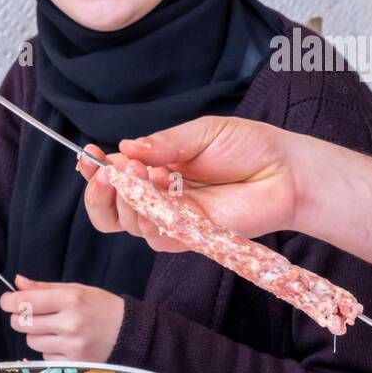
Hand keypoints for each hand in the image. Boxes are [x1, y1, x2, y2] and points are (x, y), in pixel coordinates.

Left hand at [0, 275, 124, 360]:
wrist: (131, 334)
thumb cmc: (102, 308)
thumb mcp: (78, 290)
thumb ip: (45, 288)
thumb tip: (17, 283)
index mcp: (71, 299)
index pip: (25, 302)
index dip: (9, 301)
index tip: (8, 301)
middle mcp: (70, 323)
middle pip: (22, 323)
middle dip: (20, 318)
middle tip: (29, 315)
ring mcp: (72, 346)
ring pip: (31, 341)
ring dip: (36, 335)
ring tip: (55, 329)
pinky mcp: (74, 363)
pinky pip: (45, 357)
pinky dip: (49, 350)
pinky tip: (64, 343)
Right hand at [76, 116, 304, 248]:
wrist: (285, 171)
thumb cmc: (247, 148)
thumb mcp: (200, 133)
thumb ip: (163, 143)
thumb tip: (124, 147)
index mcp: (154, 172)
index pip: (112, 179)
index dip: (93, 171)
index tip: (87, 154)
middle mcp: (157, 199)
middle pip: (108, 211)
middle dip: (99, 191)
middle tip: (110, 169)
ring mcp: (171, 221)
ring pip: (127, 223)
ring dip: (126, 197)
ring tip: (143, 171)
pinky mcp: (188, 239)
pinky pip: (154, 236)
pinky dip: (150, 213)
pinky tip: (161, 187)